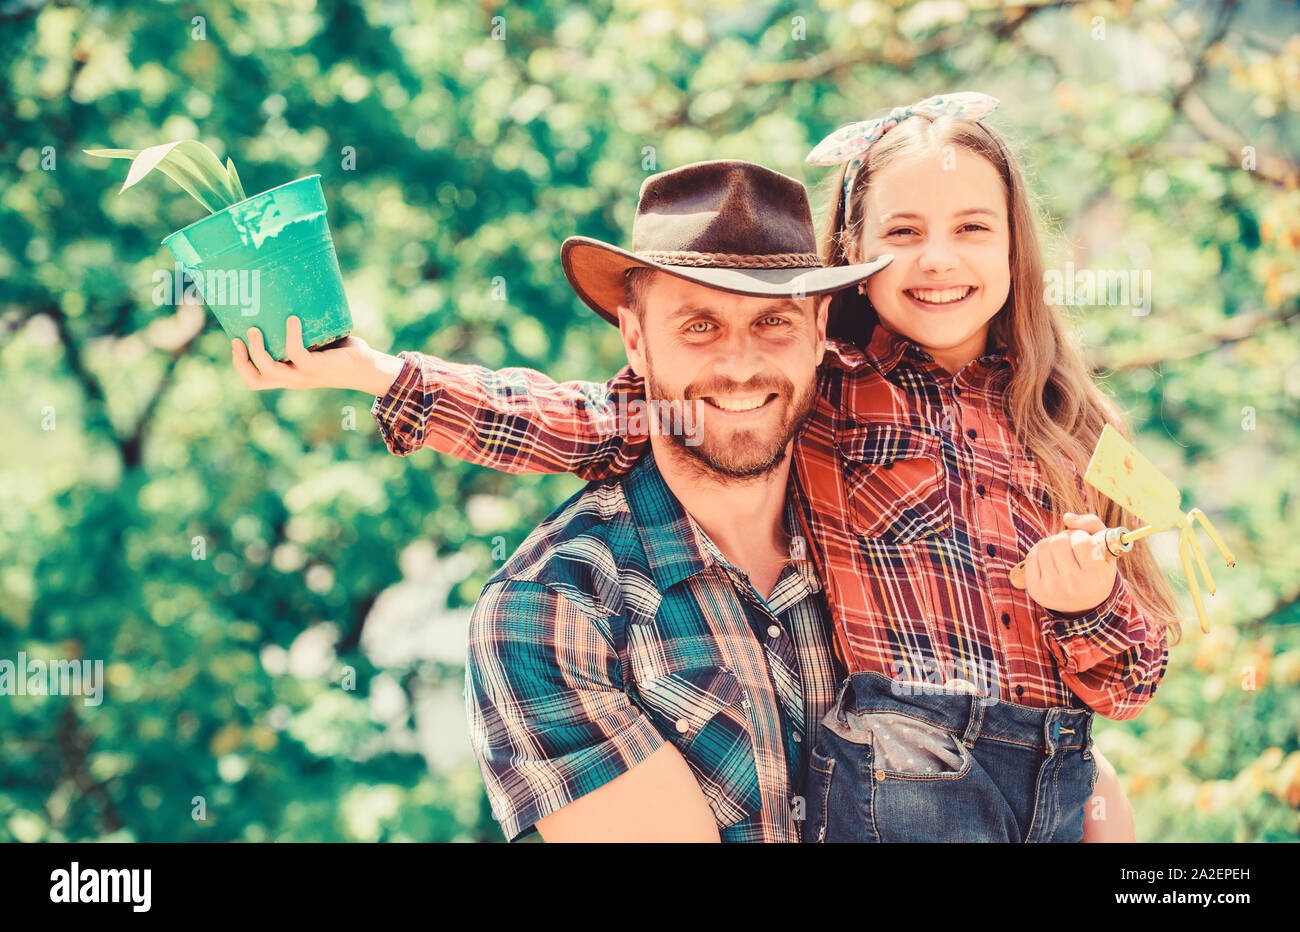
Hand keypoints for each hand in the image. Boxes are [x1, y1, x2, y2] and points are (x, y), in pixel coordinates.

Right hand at [232, 316, 374, 391]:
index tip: (235, 341)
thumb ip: (301, 329)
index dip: (240, 365)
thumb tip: (287, 294)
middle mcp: (292, 380)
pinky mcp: (317, 368)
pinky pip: (296, 354)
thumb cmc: (341, 352)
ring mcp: (304, 376)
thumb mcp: (315, 342)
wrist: (367, 367)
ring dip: (258, 350)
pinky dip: (291, 336)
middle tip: (239, 337)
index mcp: (288, 376)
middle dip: (242, 360)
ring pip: (270, 370)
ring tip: (256, 328)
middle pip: (256, 380)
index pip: (256, 381)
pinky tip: (292, 319)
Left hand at [1023, 512, 1115, 615]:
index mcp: (1097, 576)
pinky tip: (1051, 561)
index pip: (1081, 540)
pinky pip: (1031, 556)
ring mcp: (1052, 589)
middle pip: (1058, 541)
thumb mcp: (1105, 549)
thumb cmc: (1096, 569)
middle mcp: (1074, 585)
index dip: (1082, 536)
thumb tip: (1067, 517)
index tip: (1086, 544)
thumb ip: (1092, 525)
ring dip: (1052, 543)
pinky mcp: (1036, 590)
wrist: (1084, 605)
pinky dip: (1040, 553)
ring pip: (1043, 546)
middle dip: (1065, 537)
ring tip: (1062, 554)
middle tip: (1071, 548)